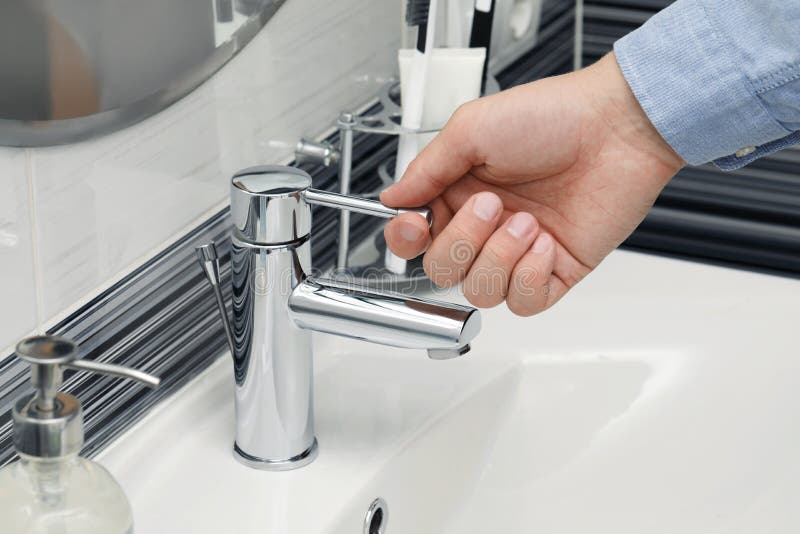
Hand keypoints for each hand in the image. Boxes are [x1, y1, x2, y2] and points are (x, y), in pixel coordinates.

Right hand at [381, 53, 683, 315]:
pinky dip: (527, 278)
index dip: (405, 241)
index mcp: (458, 194)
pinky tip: (544, 243)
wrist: (616, 127)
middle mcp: (485, 228)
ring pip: (479, 293)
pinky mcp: (554, 271)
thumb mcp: (472, 129)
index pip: (415, 238)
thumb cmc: (551, 116)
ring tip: (527, 221)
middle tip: (491, 205)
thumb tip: (391, 199)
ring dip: (498, 258)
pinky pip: (522, 303)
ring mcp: (518, 253)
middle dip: (461, 244)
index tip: (415, 225)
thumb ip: (426, 168)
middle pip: (441, 272)